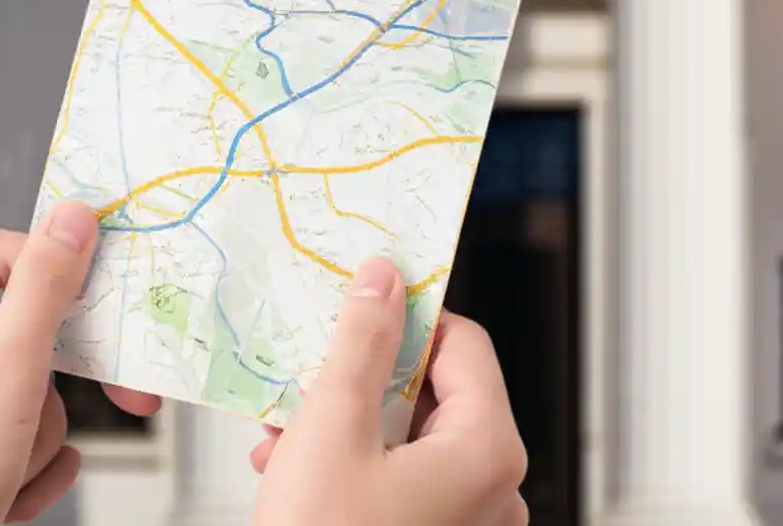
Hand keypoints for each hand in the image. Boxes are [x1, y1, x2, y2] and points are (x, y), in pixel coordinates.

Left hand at [0, 202, 160, 524]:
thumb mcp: (3, 376)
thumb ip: (45, 290)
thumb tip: (73, 220)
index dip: (52, 269)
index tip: (108, 280)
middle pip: (20, 326)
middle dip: (48, 380)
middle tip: (119, 383)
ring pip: (31, 381)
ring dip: (37, 429)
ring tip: (7, 466)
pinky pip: (26, 422)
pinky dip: (33, 458)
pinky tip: (8, 487)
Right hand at [249, 257, 528, 525]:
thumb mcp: (333, 426)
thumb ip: (362, 342)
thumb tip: (382, 281)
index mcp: (490, 452)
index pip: (465, 344)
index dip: (410, 316)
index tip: (363, 303)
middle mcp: (494, 491)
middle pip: (436, 393)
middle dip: (364, 378)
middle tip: (311, 371)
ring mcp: (467, 525)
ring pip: (411, 440)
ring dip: (346, 423)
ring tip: (288, 429)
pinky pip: (404, 483)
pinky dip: (354, 466)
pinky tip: (296, 467)